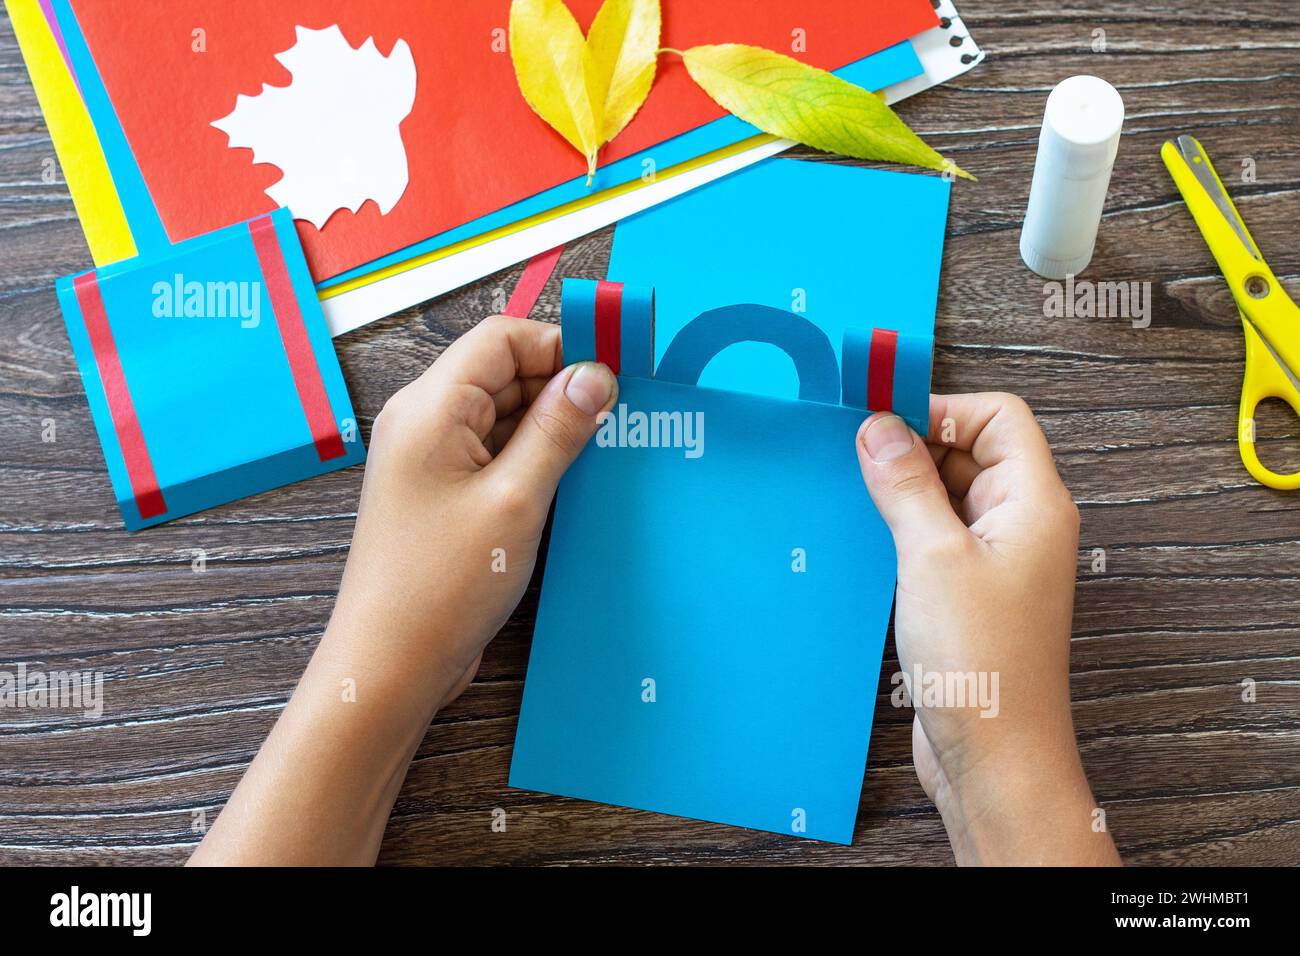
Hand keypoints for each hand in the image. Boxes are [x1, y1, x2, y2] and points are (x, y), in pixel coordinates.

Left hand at [331, 314, 618, 715]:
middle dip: (562, 386)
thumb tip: (595, 375)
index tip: (613, 370)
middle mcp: (425, 423)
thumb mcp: (516, 498)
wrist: (390, 662)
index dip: (560, 345)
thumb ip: (558, 429)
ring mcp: (432, 459)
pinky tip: (570, 481)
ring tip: (601, 452)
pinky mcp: (443, 494)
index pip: (502, 339)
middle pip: (505, 373)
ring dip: (552, 426)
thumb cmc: (441, 584)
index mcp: (430, 408)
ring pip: (504, 415)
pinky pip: (495, 453)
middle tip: (619, 416)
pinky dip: (534, 458)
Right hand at [857, 393, 1118, 864]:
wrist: (994, 756)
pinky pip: (936, 537)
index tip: (881, 416)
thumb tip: (878, 426)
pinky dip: (902, 528)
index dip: (941, 408)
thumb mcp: (931, 556)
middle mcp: (1022, 525)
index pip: (998, 417)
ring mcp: (997, 561)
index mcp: (1033, 503)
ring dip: (903, 490)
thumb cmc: (982, 662)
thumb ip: (905, 484)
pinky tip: (864, 538)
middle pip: (971, 451)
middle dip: (913, 446)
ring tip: (854, 498)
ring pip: (948, 495)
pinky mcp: (970, 593)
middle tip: (854, 454)